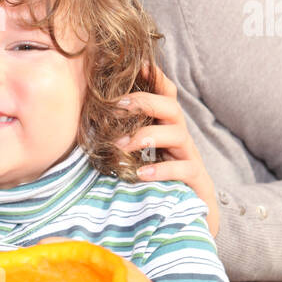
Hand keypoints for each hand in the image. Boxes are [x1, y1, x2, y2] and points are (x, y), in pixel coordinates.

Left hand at [115, 62, 220, 236]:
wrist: (191, 215)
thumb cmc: (157, 181)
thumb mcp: (138, 156)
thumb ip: (121, 138)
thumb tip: (86, 123)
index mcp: (165, 127)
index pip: (165, 95)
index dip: (155, 78)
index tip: (137, 65)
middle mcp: (180, 137)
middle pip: (170, 108)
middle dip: (144, 102)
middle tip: (116, 107)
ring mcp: (190, 157)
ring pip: (177, 134)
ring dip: (146, 137)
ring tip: (121, 146)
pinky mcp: (195, 180)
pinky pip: (183, 169)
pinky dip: (161, 170)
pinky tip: (141, 173)